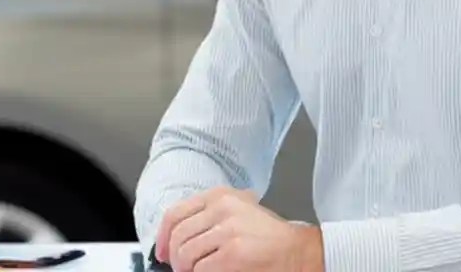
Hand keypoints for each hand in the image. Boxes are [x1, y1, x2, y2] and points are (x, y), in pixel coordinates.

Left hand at [155, 187, 323, 271]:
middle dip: (175, 259)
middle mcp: (222, 208)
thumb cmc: (270, 238)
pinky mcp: (233, 254)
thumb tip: (176, 239)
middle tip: (182, 269)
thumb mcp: (239, 213)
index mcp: (221, 196)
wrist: (299, 252)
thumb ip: (209, 218)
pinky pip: (200, 270)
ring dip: (188, 270)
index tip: (161, 253)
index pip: (175, 214)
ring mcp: (227, 231)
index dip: (162, 237)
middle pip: (178, 237)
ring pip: (186, 255)